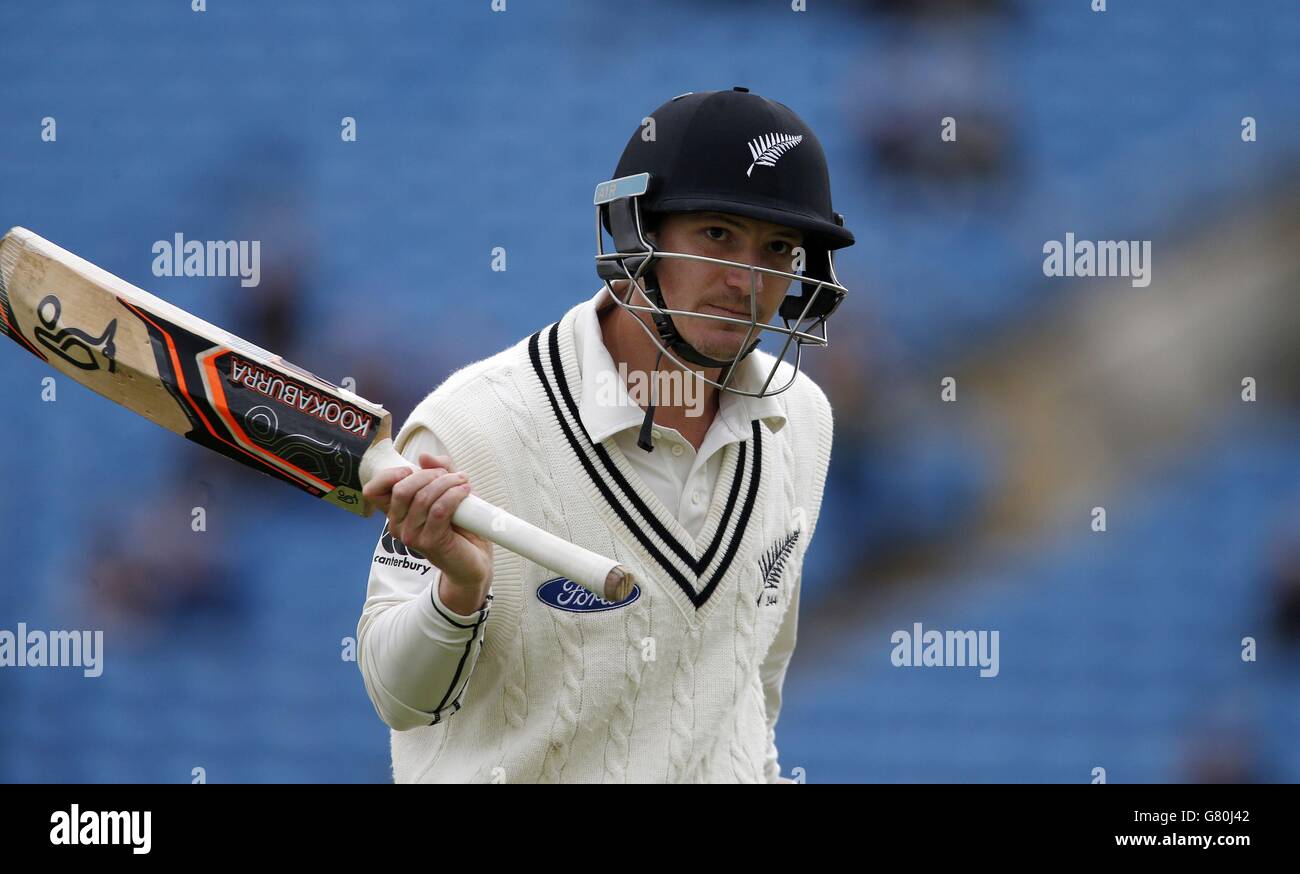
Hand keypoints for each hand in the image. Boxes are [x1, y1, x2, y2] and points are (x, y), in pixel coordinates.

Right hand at [362, 453, 492, 604]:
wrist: (475, 558)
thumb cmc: (459, 524)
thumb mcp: (447, 490)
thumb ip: (437, 470)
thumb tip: (424, 457)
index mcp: (396, 511)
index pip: (372, 491)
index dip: (388, 475)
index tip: (412, 470)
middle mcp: (397, 525)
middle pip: (401, 490)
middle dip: (428, 475)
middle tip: (449, 475)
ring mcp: (411, 536)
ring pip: (423, 498)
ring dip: (447, 483)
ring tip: (462, 482)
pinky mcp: (429, 542)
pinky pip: (439, 510)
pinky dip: (454, 495)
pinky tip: (465, 491)